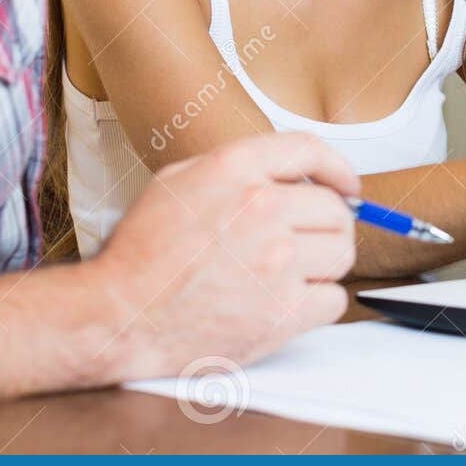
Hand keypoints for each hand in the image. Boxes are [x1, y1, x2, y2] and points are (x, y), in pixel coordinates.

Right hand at [87, 133, 358, 381]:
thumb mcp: (178, 183)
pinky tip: (288, 303)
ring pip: (342, 252)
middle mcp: (262, 207)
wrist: (118, 316)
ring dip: (326, 263)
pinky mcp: (283, 309)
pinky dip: (318, 304)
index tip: (347, 186)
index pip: (311, 150)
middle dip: (329, 225)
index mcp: (235, 168)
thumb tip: (293, 172)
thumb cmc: (142, 253)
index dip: (337, 168)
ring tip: (294, 273)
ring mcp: (277, 259)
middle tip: (309, 242)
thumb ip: (238, 168)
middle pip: (336, 209)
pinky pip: (334, 299)